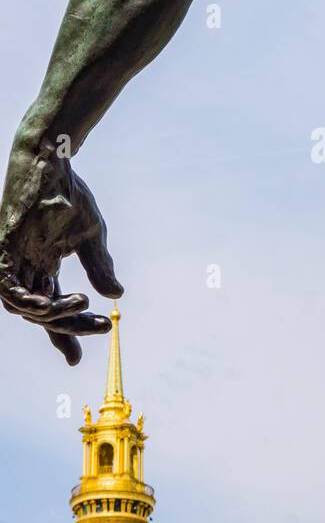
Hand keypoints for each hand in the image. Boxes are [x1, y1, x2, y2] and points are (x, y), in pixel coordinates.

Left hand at [0, 135, 122, 364]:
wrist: (52, 162)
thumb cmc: (68, 193)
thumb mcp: (91, 237)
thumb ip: (99, 267)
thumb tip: (116, 296)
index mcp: (42, 267)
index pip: (50, 310)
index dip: (63, 336)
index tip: (75, 361)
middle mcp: (25, 269)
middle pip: (41, 314)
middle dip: (69, 328)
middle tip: (99, 328)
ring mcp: (13, 260)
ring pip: (23, 307)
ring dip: (52, 315)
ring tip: (81, 306)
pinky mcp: (3, 250)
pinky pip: (6, 289)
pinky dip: (26, 302)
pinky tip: (46, 306)